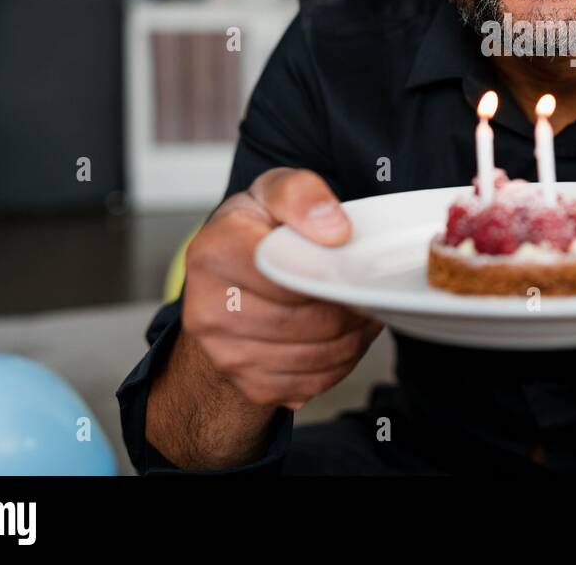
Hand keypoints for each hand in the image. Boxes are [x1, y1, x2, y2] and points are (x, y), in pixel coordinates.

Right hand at [180, 167, 383, 411]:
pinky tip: (343, 336)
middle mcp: (209, 311)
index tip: (350, 266)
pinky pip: (313, 383)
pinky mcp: (250, 385)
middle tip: (366, 292)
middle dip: (348, 309)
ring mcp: (226, 355)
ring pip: (315, 357)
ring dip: (352, 337)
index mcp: (212, 254)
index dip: (328, 274)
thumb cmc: (253, 234)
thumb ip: (301, 195)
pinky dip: (341, 362)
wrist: (225, 282)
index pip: (284, 275)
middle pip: (303, 322)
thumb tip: (334, 229)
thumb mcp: (273, 192)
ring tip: (360, 311)